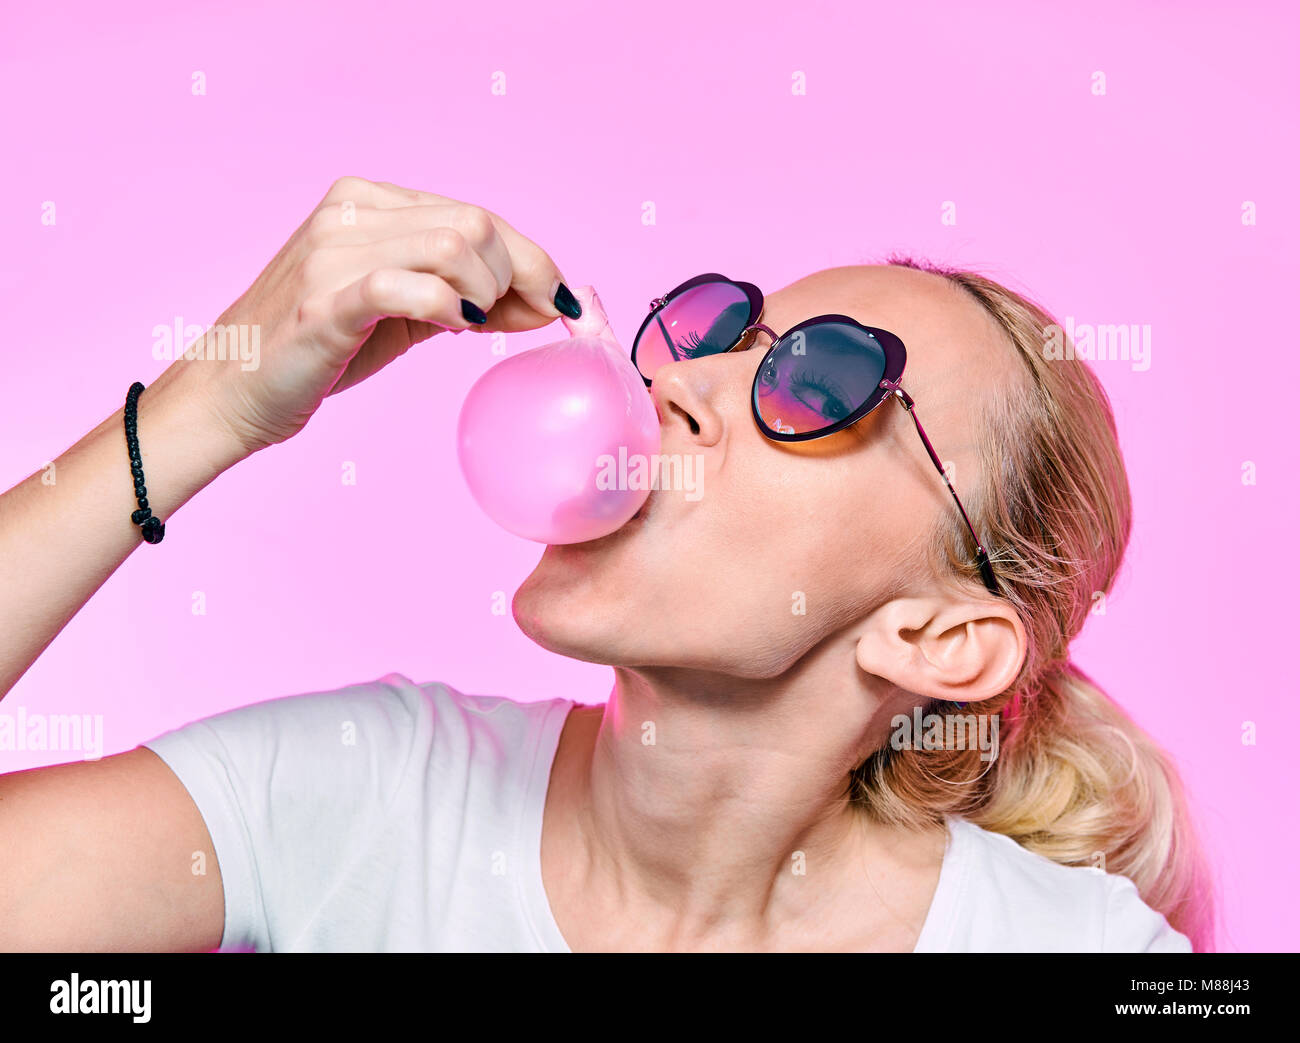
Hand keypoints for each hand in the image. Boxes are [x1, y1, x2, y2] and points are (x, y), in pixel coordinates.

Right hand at [173, 176, 580, 458]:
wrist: (232, 389)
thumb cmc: (321, 351)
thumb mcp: (403, 313)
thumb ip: (466, 296)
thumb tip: (546, 300)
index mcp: (368, 200)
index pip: (475, 214)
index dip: (531, 258)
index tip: (562, 300)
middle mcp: (351, 210)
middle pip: (475, 224)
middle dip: (518, 277)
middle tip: (518, 323)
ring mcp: (334, 250)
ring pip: (455, 244)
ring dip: (485, 293)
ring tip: (472, 327)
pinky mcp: (327, 299)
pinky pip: (411, 286)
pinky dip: (451, 307)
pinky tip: (460, 329)